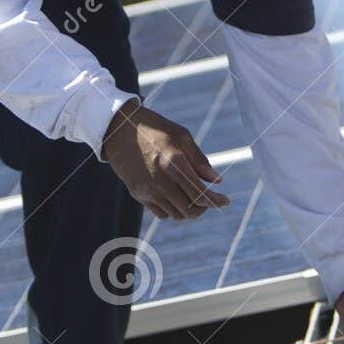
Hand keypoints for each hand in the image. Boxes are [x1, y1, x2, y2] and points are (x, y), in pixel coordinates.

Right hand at [102, 99, 230, 220]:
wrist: (118, 129)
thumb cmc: (154, 129)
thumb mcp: (181, 136)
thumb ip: (200, 160)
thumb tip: (217, 181)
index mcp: (174, 163)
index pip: (200, 194)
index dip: (216, 201)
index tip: (225, 201)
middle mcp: (161, 180)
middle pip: (190, 210)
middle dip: (204, 207)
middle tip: (208, 199)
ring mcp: (147, 190)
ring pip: (176, 215)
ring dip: (188, 209)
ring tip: (192, 196)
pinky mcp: (137, 194)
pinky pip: (161, 213)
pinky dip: (173, 209)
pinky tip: (175, 195)